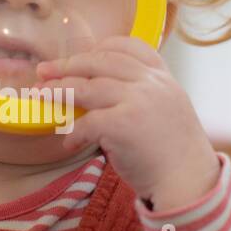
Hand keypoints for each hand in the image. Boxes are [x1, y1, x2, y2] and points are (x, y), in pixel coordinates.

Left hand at [35, 36, 219, 212]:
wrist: (189, 183)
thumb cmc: (173, 156)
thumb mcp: (166, 112)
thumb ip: (141, 96)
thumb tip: (95, 93)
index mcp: (163, 78)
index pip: (130, 46)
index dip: (101, 48)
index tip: (82, 55)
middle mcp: (152, 83)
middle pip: (101, 61)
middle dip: (68, 65)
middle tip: (44, 70)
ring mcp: (138, 101)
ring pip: (88, 87)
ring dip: (59, 91)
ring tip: (41, 96)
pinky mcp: (123, 123)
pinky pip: (87, 121)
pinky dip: (74, 132)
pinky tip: (69, 142)